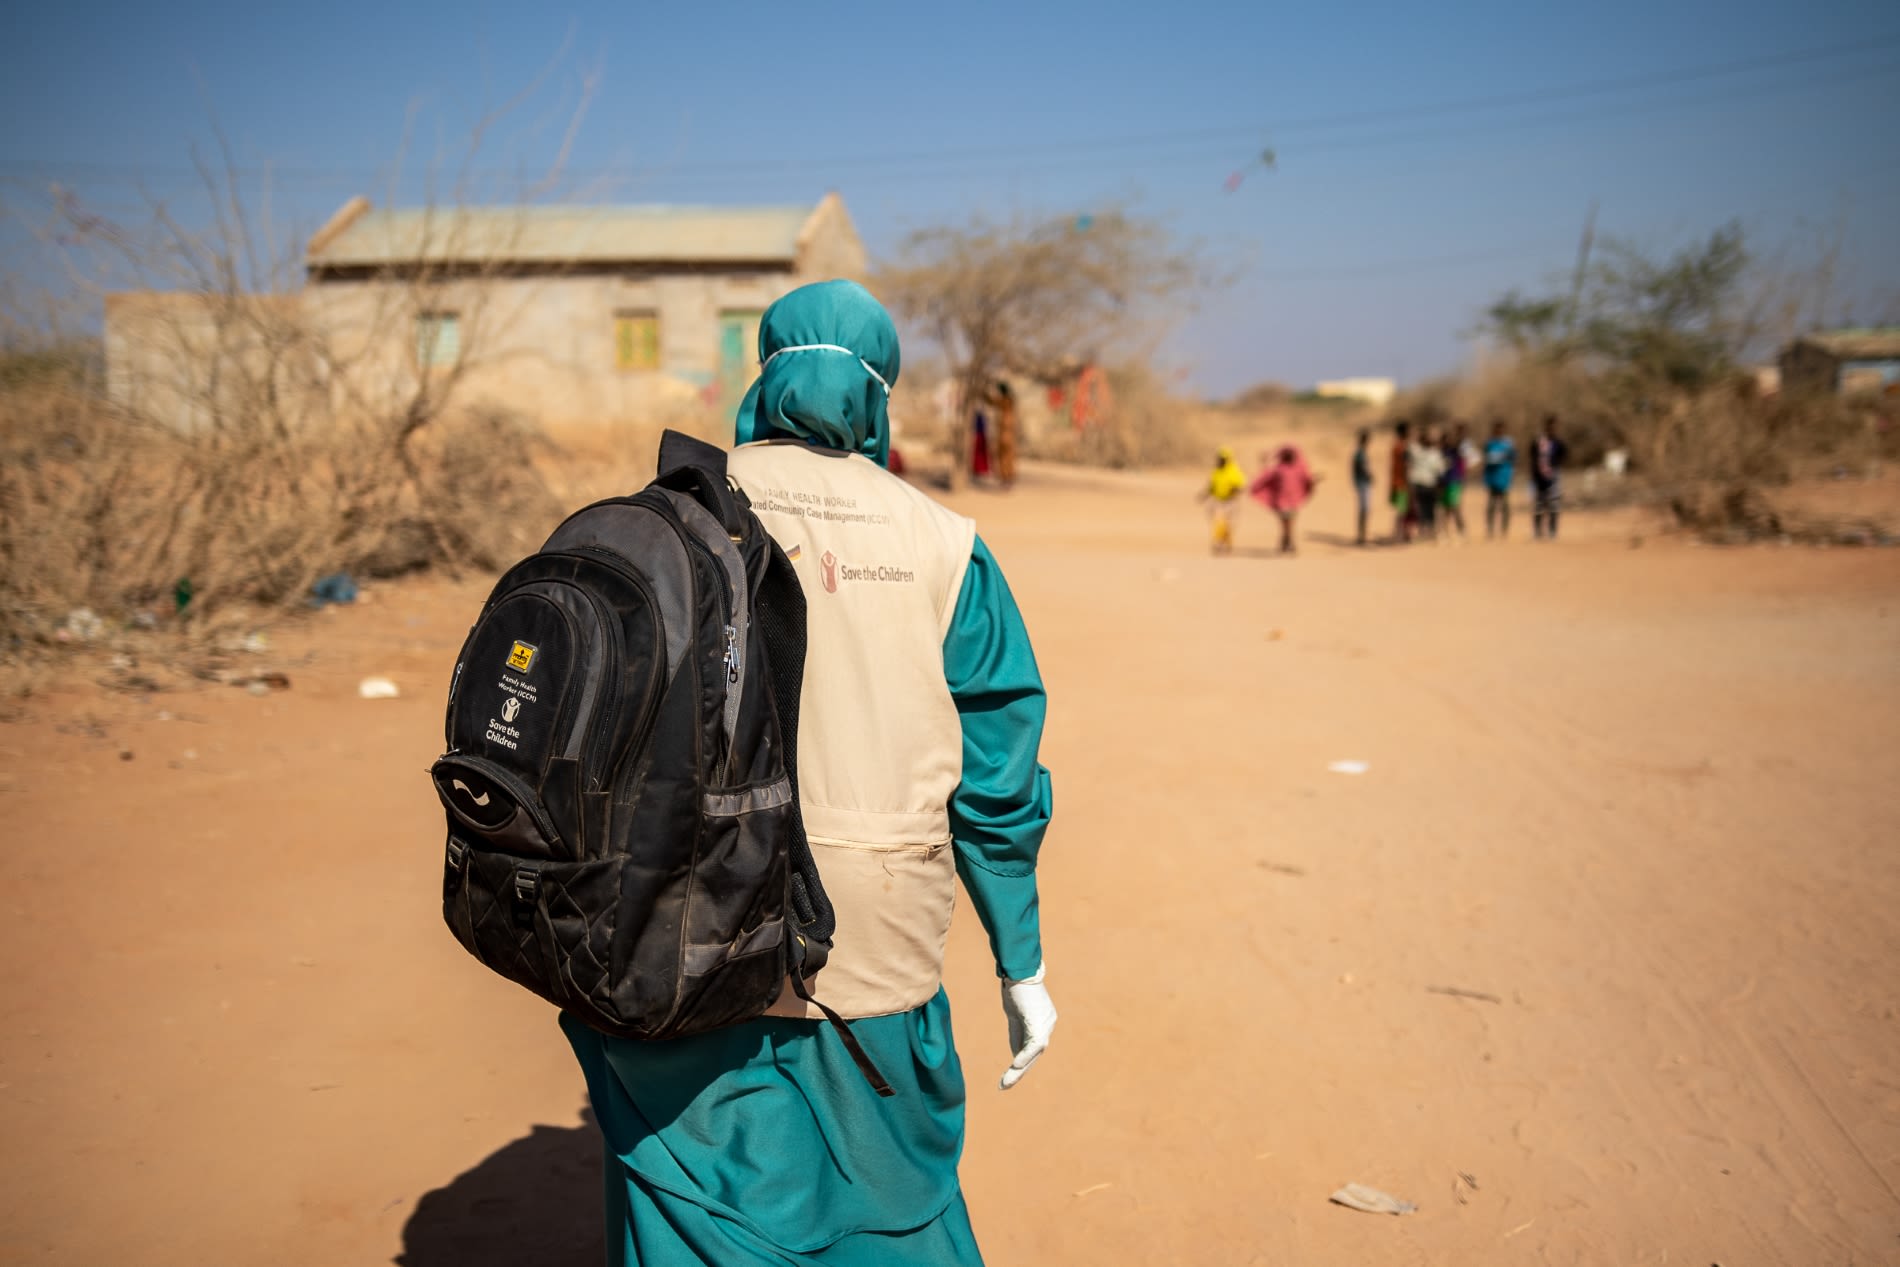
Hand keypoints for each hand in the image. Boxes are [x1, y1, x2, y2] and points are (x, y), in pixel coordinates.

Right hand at [999, 963, 1056, 1089]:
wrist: (1018, 970)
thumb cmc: (1015, 986)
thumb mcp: (1015, 1013)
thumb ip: (1018, 1033)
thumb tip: (1016, 1055)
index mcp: (1044, 1021)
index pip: (1034, 1047)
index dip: (1022, 1061)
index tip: (1010, 1073)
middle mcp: (1048, 1023)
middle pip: (1036, 1053)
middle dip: (1020, 1071)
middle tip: (1005, 1085)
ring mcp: (1046, 1023)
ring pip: (1035, 1052)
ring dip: (1019, 1069)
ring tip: (1005, 1083)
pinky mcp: (1039, 1022)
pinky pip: (1033, 1045)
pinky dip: (1023, 1056)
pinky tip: (1014, 1066)